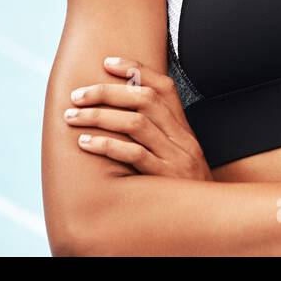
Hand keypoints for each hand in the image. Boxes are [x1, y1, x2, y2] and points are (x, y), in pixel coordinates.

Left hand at [64, 56, 213, 180]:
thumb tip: (118, 108)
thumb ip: (155, 132)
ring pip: (136, 123)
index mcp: (183, 128)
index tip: (107, 62)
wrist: (207, 217)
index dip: (136, 68)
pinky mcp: (165, 179)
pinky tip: (85, 143)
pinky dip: (108, 146)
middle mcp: (182, 138)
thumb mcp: (175, 153)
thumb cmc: (181, 186)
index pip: (164, 86)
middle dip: (106, 92)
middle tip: (76, 95)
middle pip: (145, 99)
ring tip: (73, 117)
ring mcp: (176, 158)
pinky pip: (135, 155)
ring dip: (99, 116)